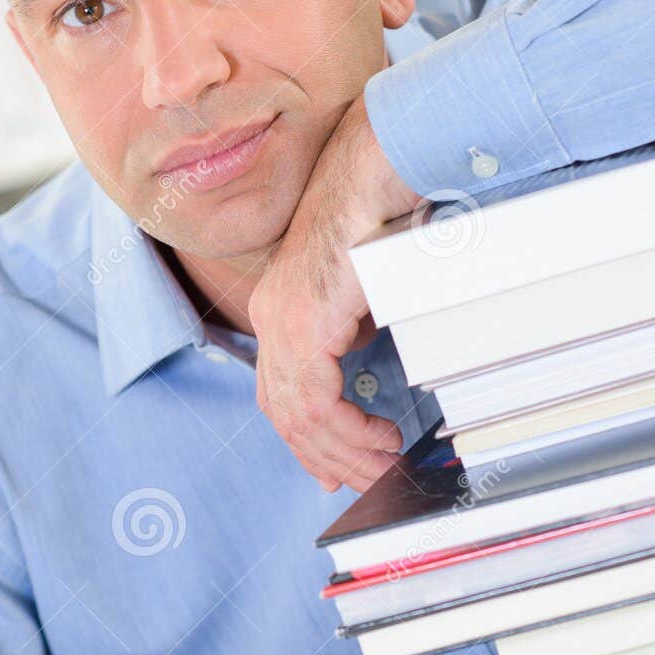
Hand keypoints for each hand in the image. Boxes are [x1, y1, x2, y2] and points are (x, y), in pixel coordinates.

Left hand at [249, 91, 420, 494]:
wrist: (380, 172)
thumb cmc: (380, 217)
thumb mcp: (363, 289)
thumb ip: (353, 328)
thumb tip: (364, 361)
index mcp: (280, 308)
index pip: (279, 393)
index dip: (304, 440)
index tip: (333, 469)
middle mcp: (271, 316)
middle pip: (283, 413)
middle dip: (325, 457)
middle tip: (363, 481)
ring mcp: (283, 319)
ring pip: (299, 416)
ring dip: (343, 451)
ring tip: (382, 463)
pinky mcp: (304, 321)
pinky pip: (316, 402)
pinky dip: (348, 430)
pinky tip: (379, 437)